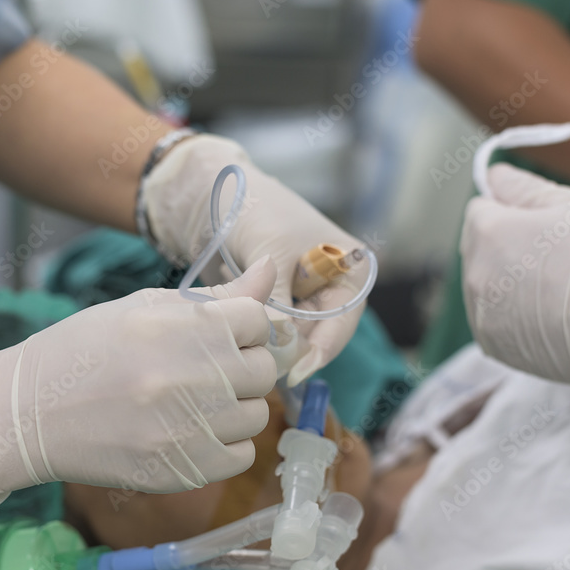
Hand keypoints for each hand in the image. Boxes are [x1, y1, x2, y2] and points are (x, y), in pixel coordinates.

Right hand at [0, 260, 278, 520]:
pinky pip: (241, 456)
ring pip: (257, 414)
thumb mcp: (144, 307)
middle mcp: (195, 377)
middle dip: (241, 365)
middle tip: (201, 370)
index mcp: (186, 326)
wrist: (31, 412)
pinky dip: (223, 445)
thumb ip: (214, 296)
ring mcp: (191, 428)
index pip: (259, 319)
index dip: (240, 325)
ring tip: (190, 401)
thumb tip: (269, 268)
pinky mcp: (185, 470)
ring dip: (234, 407)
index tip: (215, 334)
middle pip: (264, 368)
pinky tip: (188, 431)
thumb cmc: (85, 350)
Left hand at [143, 134, 366, 384]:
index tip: (294, 372)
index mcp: (350, 269)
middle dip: (290, 350)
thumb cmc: (257, 211)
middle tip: (260, 362)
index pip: (342, 322)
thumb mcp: (272, 254)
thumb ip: (280, 302)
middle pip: (317, 336)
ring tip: (243, 331)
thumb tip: (282, 348)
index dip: (319, 350)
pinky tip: (236, 320)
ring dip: (268, 340)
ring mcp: (303, 299)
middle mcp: (332, 288)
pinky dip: (254, 330)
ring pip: (291, 338)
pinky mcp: (276, 306)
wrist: (219, 197)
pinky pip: (269, 331)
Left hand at [461, 163, 569, 383]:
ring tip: (555, 286)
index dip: (507, 211)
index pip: (479, 211)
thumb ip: (524, 189)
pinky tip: (550, 314)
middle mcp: (474, 276)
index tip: (534, 220)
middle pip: (477, 249)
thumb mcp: (569, 207)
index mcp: (487, 235)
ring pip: (484, 287)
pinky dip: (513, 315)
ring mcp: (481, 314)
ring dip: (506, 282)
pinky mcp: (495, 345)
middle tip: (552, 253)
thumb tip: (495, 174)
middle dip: (504, 246)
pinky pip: (493, 321)